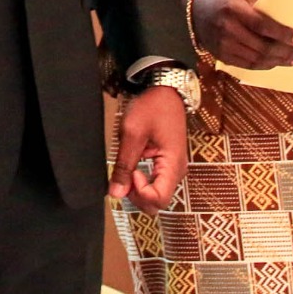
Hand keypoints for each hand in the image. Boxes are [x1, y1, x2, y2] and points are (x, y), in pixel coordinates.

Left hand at [108, 85, 187, 214]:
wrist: (164, 90)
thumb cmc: (151, 107)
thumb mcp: (132, 133)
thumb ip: (124, 165)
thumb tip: (116, 194)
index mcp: (173, 165)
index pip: (159, 200)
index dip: (140, 193)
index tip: (132, 172)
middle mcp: (177, 172)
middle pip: (157, 203)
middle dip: (137, 196)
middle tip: (125, 174)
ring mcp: (173, 169)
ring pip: (155, 196)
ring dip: (138, 189)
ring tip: (128, 167)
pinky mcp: (167, 165)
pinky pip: (155, 184)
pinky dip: (141, 182)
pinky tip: (133, 166)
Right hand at [191, 0, 292, 68]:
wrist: (195, 12)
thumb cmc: (225, 2)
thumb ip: (263, 6)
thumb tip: (290, 15)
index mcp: (235, 10)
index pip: (262, 25)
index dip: (281, 33)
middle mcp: (228, 29)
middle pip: (261, 46)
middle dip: (285, 52)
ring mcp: (224, 45)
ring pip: (256, 59)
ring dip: (278, 61)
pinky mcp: (222, 56)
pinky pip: (248, 65)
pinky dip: (264, 65)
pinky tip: (276, 63)